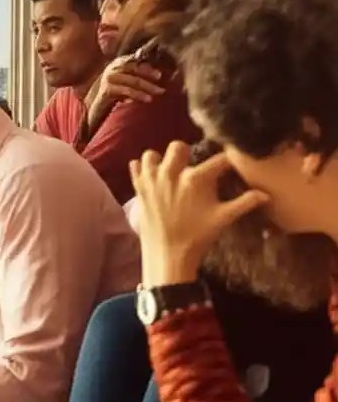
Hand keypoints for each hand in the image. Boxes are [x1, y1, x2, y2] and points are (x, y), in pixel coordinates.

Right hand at [88, 56, 165, 124]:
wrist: (97, 106)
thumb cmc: (115, 93)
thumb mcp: (126, 80)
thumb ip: (136, 74)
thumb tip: (158, 73)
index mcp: (117, 63)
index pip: (135, 61)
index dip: (147, 67)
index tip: (159, 75)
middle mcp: (112, 68)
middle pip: (134, 69)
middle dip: (149, 76)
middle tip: (162, 84)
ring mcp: (109, 78)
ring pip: (133, 81)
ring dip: (147, 87)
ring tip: (158, 93)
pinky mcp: (107, 90)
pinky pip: (126, 91)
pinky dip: (138, 95)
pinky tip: (146, 99)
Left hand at [130, 142, 269, 285]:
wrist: (167, 254)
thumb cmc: (197, 236)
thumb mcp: (224, 218)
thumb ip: (245, 202)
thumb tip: (266, 194)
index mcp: (195, 178)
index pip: (218, 159)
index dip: (227, 159)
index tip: (229, 162)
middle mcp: (171, 173)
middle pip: (178, 146)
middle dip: (187, 153)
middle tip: (192, 167)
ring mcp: (152, 180)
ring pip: (152, 154)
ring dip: (161, 159)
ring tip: (169, 171)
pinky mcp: (138, 188)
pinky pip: (135, 167)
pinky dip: (141, 169)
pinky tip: (151, 176)